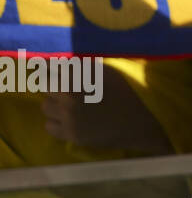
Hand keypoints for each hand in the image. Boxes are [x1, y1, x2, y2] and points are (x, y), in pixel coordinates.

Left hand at [42, 64, 172, 154]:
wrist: (140, 121)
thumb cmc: (126, 92)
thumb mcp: (106, 72)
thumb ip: (81, 66)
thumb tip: (59, 62)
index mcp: (79, 77)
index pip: (50, 69)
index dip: (56, 71)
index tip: (61, 73)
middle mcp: (69, 97)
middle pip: (45, 87)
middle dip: (55, 86)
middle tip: (69, 89)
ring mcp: (68, 118)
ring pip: (45, 107)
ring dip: (54, 104)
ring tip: (70, 105)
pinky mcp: (71, 135)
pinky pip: (49, 126)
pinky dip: (56, 122)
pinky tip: (70, 119)